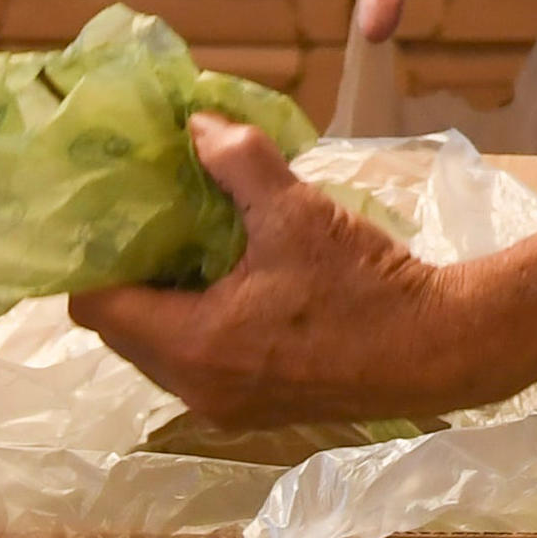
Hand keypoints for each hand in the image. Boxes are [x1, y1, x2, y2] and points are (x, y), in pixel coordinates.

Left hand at [70, 116, 536, 424]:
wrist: (441, 348)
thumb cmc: (366, 284)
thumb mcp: (300, 213)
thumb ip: (240, 164)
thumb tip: (197, 125)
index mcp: (191, 342)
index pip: (95, 305)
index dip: (96, 259)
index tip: (119, 218)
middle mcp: (193, 387)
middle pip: (120, 331)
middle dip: (131, 279)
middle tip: (156, 228)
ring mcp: (224, 407)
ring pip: (158, 353)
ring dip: (166, 307)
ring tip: (197, 255)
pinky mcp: (255, 412)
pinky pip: (197, 368)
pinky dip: (200, 330)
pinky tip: (239, 291)